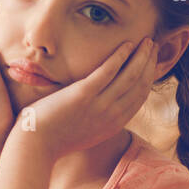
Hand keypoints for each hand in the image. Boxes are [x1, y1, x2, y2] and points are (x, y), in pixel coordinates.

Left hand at [10, 37, 158, 162]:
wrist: (34, 147)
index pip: (139, 97)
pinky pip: (108, 71)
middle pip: (140, 85)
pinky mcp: (83, 95)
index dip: (149, 78)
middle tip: (154, 46)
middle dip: (150, 63)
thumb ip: (95, 121)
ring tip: (147, 41)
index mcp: (113, 125)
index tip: (152, 63)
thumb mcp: (83, 134)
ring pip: (130, 76)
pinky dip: (120, 56)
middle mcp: (112, 116)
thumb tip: (97, 108)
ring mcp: (99, 105)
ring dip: (141, 56)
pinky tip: (127, 44)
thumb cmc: (51, 140)